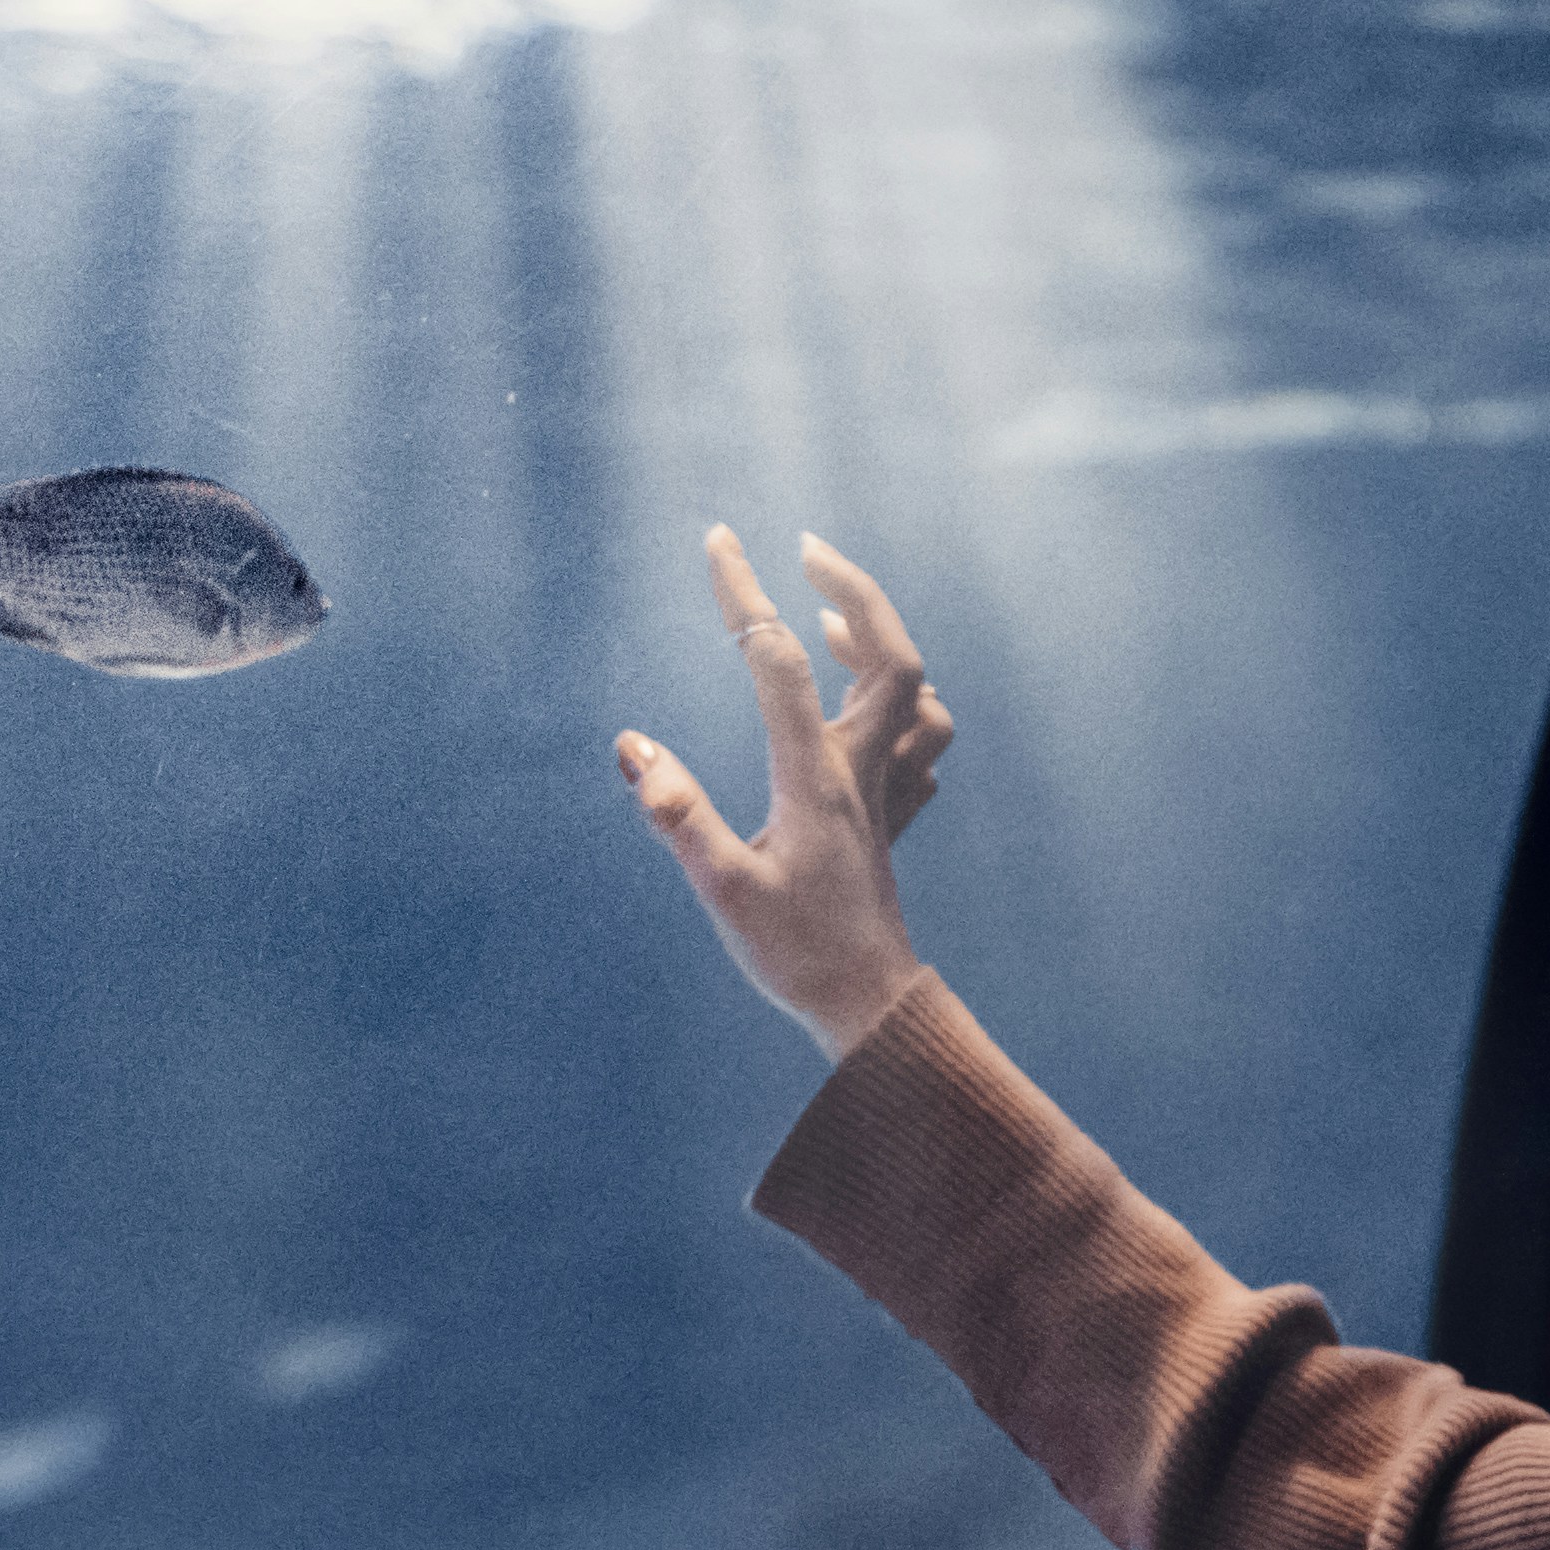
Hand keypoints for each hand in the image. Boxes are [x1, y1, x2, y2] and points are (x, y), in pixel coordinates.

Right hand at [618, 526, 956, 1060]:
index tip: (719, 541)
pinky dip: (901, 708)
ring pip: (913, 696)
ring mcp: (883, 795)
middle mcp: (860, 772)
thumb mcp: (721, 888)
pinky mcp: (890, 822)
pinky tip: (863, 710)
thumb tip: (631, 748)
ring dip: (879, 645)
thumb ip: (676, 815)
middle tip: (806, 550)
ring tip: (830, 624)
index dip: (745, 593)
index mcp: (814, 776)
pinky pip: (917, 746)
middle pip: (889, 656)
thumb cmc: (794, 956)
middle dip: (852, 591)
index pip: (778, 660)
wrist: (870, 1008)